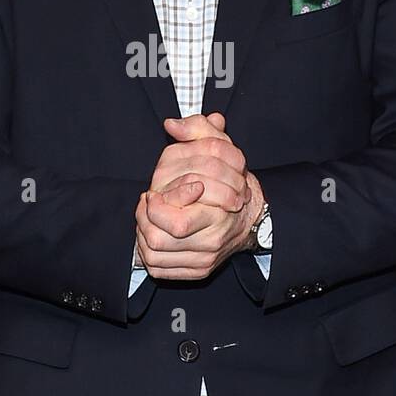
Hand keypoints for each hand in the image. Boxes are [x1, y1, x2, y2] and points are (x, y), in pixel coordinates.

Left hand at [135, 113, 264, 279]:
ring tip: (146, 216)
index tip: (153, 194)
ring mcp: (205, 259)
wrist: (252, 216)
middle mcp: (213, 241)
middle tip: (146, 204)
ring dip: (142, 234)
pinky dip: (150, 252)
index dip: (156, 208)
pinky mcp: (198, 271)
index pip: (175, 223)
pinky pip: (162, 269)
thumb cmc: (233, 179)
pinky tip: (153, 233)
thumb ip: (197, 130)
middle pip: (160, 241)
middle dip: (144, 221)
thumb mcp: (219, 147)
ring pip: (156, 256)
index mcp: (218, 214)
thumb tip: (171, 124)